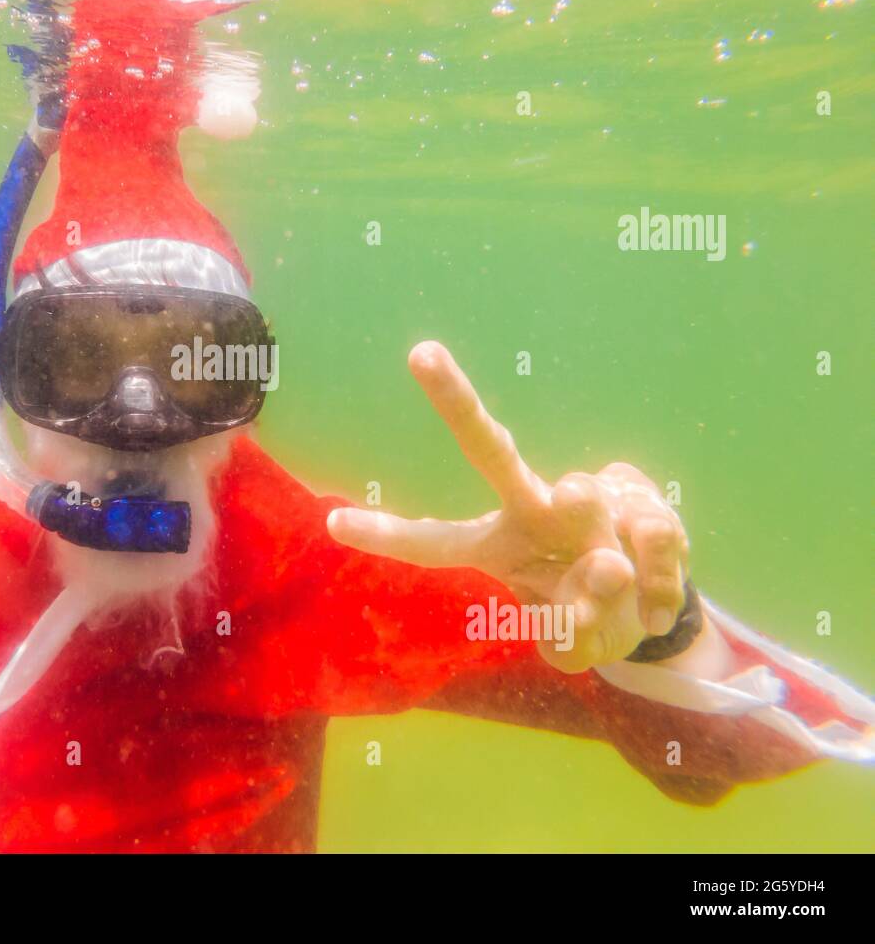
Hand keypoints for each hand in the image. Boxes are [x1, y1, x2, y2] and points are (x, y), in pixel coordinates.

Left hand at [327, 341, 691, 673]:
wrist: (657, 607)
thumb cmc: (589, 617)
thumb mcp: (573, 641)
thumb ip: (576, 626)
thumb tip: (611, 567)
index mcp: (496, 545)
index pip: (434, 542)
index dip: (387, 534)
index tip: (332, 524)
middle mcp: (531, 508)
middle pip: (488, 450)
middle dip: (455, 402)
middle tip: (420, 352)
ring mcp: (586, 498)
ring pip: (583, 498)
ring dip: (607, 564)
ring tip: (623, 593)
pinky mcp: (640, 498)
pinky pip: (653, 540)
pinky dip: (661, 585)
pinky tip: (658, 598)